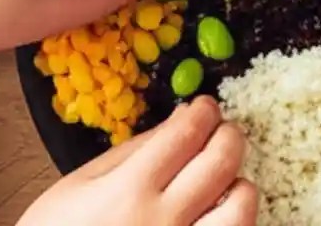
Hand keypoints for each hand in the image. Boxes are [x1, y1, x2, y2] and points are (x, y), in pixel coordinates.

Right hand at [17, 97, 256, 225]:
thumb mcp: (79, 185)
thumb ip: (133, 150)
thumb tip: (181, 118)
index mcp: (129, 191)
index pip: (185, 134)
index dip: (204, 112)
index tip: (205, 106)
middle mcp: (163, 221)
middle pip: (221, 162)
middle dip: (230, 135)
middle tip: (223, 130)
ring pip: (242, 208)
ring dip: (240, 183)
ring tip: (226, 178)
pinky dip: (234, 219)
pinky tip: (219, 211)